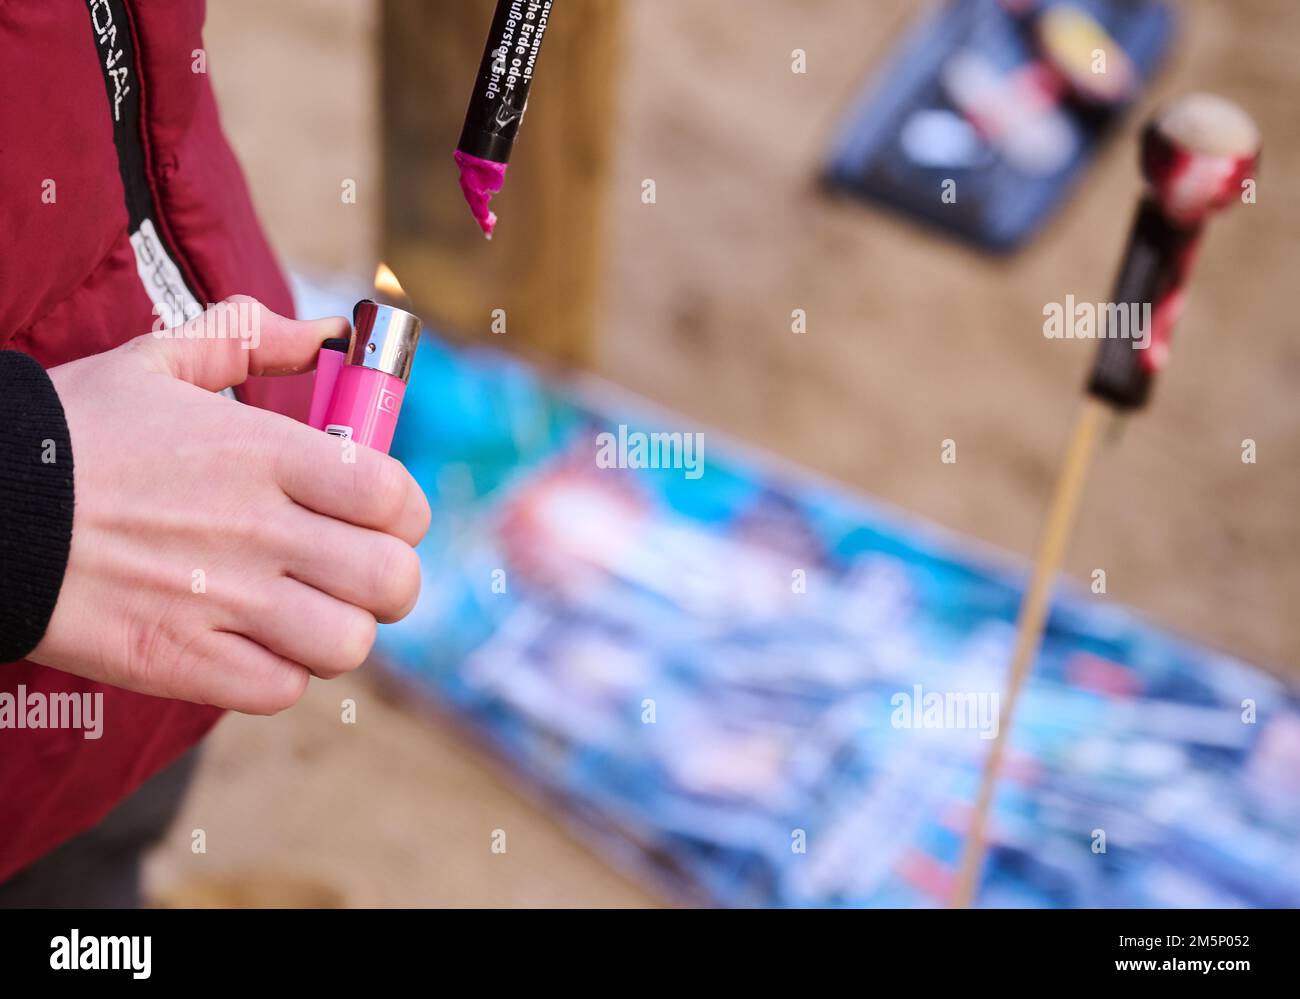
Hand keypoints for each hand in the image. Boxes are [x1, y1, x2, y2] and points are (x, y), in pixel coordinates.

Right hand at [31, 297, 430, 713]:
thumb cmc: (71, 432)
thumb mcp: (157, 361)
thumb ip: (251, 338)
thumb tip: (329, 331)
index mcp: (264, 453)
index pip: (394, 497)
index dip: (405, 515)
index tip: (383, 518)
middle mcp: (257, 528)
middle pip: (392, 579)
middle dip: (389, 581)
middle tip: (356, 575)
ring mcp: (221, 600)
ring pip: (347, 642)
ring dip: (337, 633)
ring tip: (304, 615)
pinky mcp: (180, 659)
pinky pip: (280, 688)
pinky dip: (279, 675)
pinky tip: (252, 648)